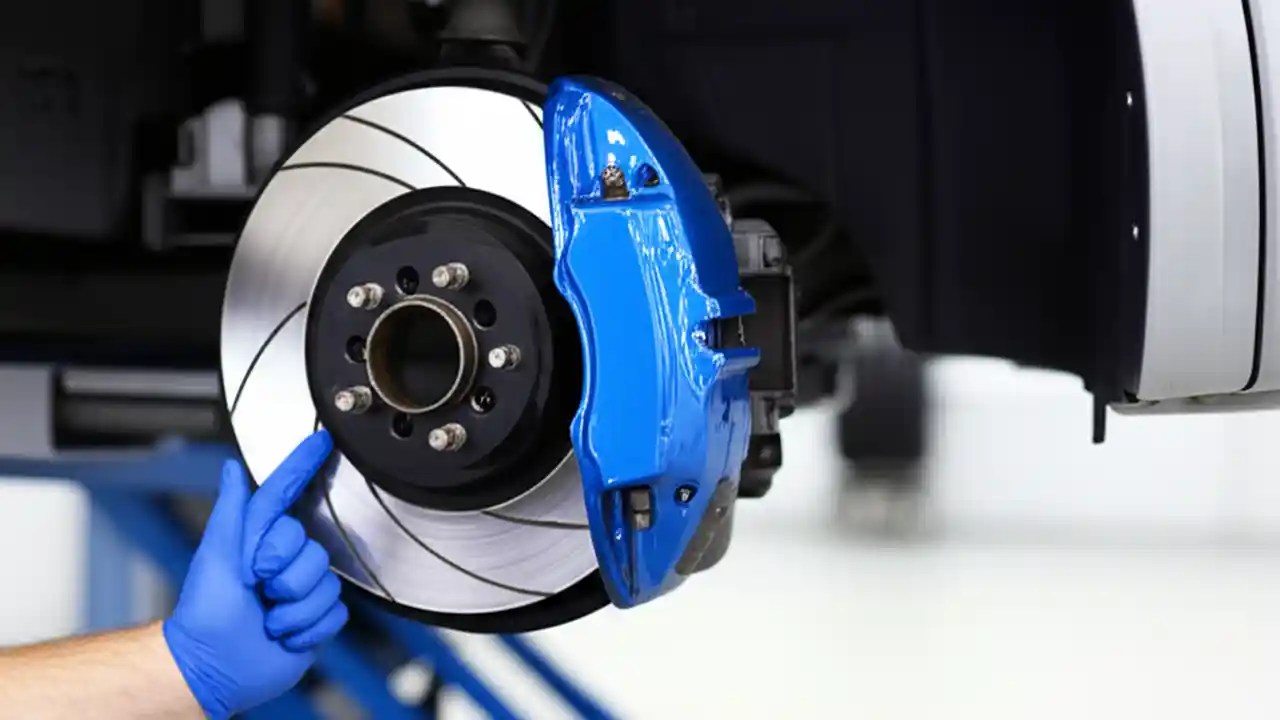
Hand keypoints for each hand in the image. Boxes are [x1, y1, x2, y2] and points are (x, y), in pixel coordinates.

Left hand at [164, 430, 349, 718]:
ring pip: (326, 585)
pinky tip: (283, 635)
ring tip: (268, 619)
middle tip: (259, 590)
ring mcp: (303, 589)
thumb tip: (231, 469)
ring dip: (293, 610)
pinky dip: (306, 630)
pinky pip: (335, 614)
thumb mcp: (215, 556)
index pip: (286, 492)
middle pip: (314, 550)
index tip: (321, 439)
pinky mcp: (317, 618)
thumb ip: (230, 512)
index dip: (303, 464)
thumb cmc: (205, 613)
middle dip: (285, 576)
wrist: (215, 667)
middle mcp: (286, 560)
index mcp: (260, 538)